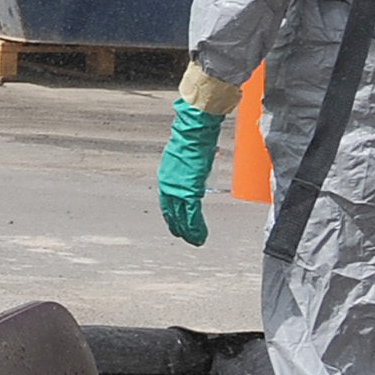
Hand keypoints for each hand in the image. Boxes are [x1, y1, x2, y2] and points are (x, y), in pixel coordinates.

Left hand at [158, 101, 223, 246]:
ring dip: (189, 232)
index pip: (167, 202)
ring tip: (196, 241)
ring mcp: (177, 190)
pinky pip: (191, 216)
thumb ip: (194, 161)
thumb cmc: (193, 138)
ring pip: (182, 218)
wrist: (193, 132)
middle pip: (171, 213)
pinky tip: (199, 237)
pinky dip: (196, 228)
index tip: (176, 224)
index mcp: (166, 177)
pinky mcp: (189, 192)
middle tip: (185, 237)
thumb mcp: (189, 155)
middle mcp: (167, 186)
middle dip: (178, 227)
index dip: (172, 215)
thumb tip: (208, 155)